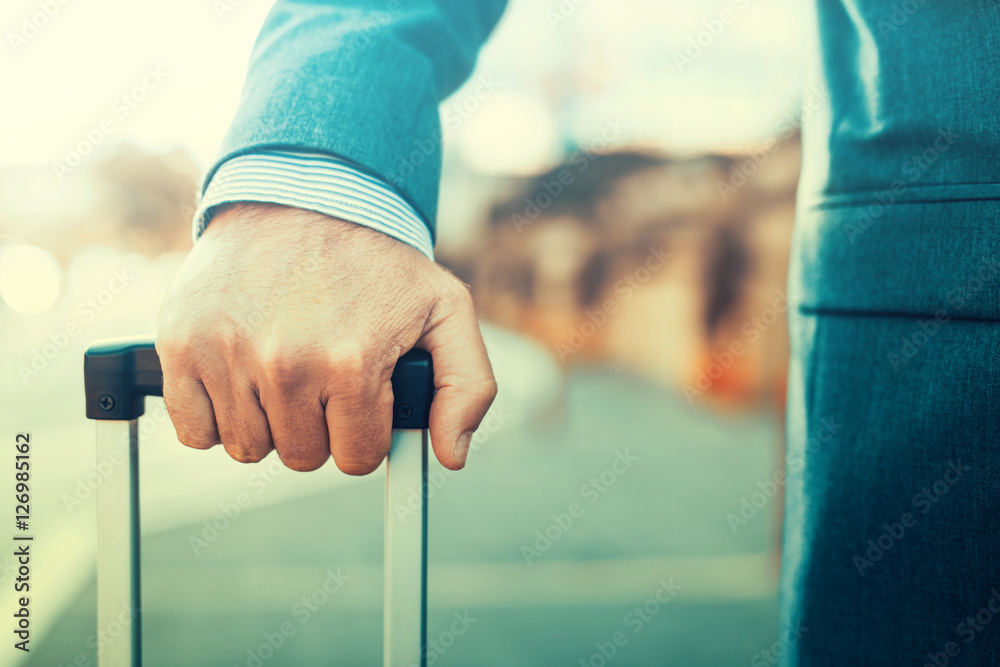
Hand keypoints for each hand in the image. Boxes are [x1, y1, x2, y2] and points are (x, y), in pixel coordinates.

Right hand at [155, 203, 496, 472]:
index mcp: (352, 363)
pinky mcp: (182, 342)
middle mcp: (285, 363)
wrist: (304, 192)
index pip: (357, 457)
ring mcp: (226, 353)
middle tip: (324, 377)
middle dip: (319, 427)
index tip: (362, 398)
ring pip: (248, 449)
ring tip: (286, 370)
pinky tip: (242, 380)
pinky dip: (215, 418)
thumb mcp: (446, 310)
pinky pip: (194, 431)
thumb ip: (467, 387)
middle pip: (301, 457)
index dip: (365, 432)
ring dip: (269, 423)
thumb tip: (450, 458)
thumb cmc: (378, 260)